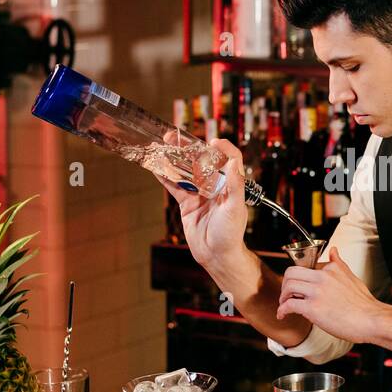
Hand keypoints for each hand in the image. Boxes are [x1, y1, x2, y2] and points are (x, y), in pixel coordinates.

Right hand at [159, 138, 248, 268]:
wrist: (216, 255)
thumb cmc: (230, 234)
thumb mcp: (235, 208)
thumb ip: (235, 185)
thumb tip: (233, 162)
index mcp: (230, 185)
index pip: (230, 159)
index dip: (223, 148)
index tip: (213, 142)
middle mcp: (215, 186)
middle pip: (201, 161)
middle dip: (188, 148)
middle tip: (174, 137)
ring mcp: (199, 193)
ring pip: (185, 171)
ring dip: (173, 159)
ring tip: (162, 146)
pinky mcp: (187, 203)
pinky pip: (175, 186)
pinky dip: (165, 176)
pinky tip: (156, 166)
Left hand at [276, 248, 384, 344]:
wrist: (372, 320)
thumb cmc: (364, 304)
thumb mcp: (352, 277)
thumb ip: (340, 264)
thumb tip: (334, 250)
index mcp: (332, 269)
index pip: (306, 267)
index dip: (299, 278)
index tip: (298, 288)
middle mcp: (323, 277)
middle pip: (291, 272)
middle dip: (285, 284)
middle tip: (286, 294)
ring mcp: (317, 292)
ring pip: (288, 286)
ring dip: (282, 297)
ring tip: (284, 305)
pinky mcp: (313, 308)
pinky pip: (289, 305)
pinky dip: (282, 310)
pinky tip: (283, 315)